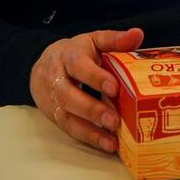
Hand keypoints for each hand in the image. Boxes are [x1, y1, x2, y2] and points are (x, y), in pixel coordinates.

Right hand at [30, 28, 143, 152]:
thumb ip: (114, 40)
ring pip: (67, 116)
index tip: (113, 88)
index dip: (94, 77)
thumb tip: (138, 34)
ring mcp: (54, 99)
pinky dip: (89, 138)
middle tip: (114, 120)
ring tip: (112, 139)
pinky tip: (107, 144)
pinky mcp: (56, 116)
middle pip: (68, 95)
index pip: (78, 66)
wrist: (42, 65)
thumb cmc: (75, 53)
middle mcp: (57, 79)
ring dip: (90, 130)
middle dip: (91, 109)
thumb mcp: (93, 41)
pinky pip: (70, 129)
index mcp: (69, 56)